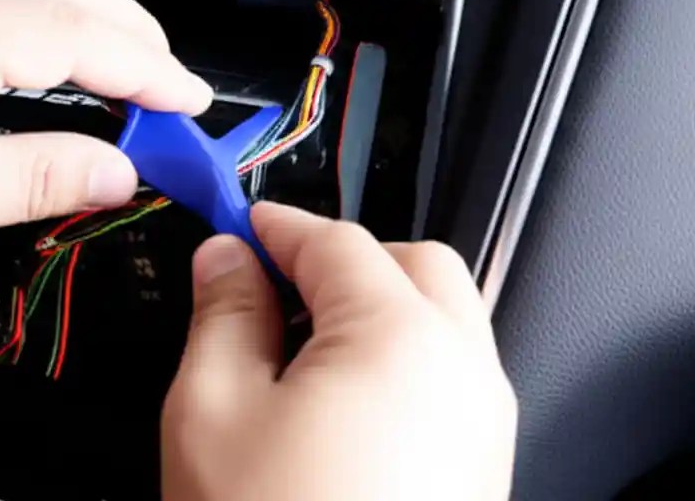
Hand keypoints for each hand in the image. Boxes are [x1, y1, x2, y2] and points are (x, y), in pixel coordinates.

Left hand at [0, 0, 211, 290]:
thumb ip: (37, 177)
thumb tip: (115, 169)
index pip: (66, 29)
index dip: (141, 65)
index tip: (184, 100)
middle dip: (124, 30)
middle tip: (168, 88)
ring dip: (79, 14)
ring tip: (125, 67)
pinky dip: (27, 14)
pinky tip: (49, 48)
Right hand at [162, 203, 516, 500]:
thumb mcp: (211, 412)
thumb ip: (222, 314)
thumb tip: (225, 261)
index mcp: (399, 339)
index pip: (335, 240)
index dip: (276, 226)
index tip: (236, 227)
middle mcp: (463, 372)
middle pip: (411, 263)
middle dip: (340, 257)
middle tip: (268, 281)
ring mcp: (482, 424)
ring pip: (439, 320)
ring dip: (374, 307)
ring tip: (295, 347)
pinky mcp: (481, 468)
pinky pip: (447, 379)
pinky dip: (397, 362)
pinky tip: (335, 404)